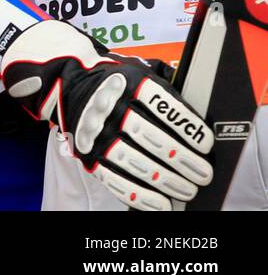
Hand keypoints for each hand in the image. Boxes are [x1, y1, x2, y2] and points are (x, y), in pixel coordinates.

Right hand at [1, 19, 213, 209]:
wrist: (68, 84)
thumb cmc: (117, 83)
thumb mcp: (138, 71)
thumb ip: (166, 86)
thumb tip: (200, 111)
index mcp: (126, 82)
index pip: (160, 104)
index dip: (186, 126)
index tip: (206, 143)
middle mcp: (108, 106)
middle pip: (148, 136)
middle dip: (181, 158)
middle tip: (203, 173)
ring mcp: (95, 133)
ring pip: (133, 161)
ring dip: (165, 180)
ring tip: (187, 189)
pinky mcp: (87, 154)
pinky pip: (114, 179)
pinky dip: (140, 195)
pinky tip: (161, 202)